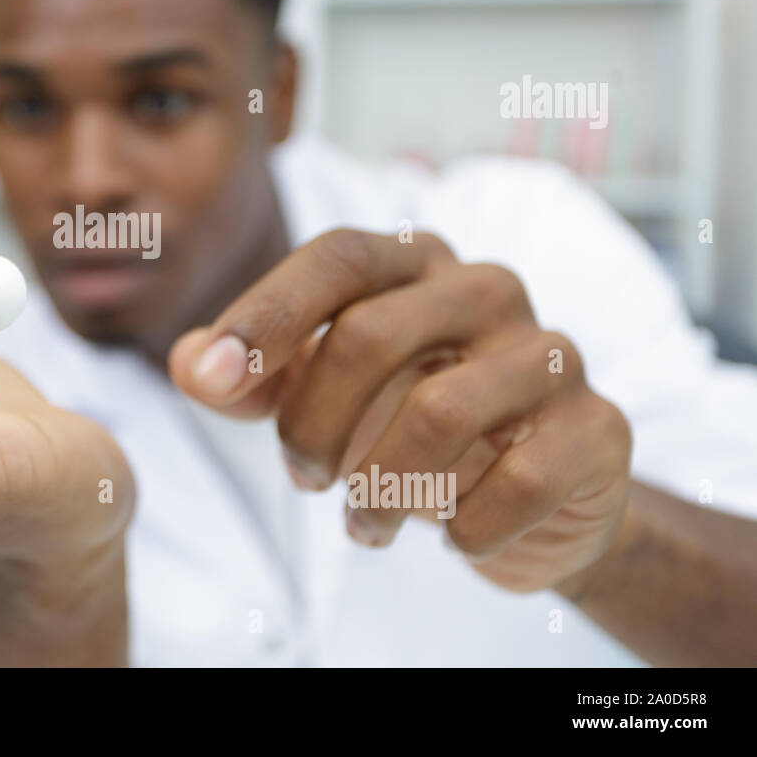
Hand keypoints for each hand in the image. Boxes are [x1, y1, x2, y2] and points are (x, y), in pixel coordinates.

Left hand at [169, 228, 631, 592]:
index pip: (336, 258)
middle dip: (311, 424)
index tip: (215, 381)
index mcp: (414, 262)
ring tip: (364, 523)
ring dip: (378, 490)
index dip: (267, 313)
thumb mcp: (315, 393)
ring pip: (438, 412)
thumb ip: (247, 376)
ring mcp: (550, 354)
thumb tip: (195, 366)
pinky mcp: (597, 428)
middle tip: (304, 479)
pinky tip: (452, 535)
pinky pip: (515, 484)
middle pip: (368, 335)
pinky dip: (462, 528)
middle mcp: (486, 289)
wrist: (535, 495)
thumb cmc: (406, 420)